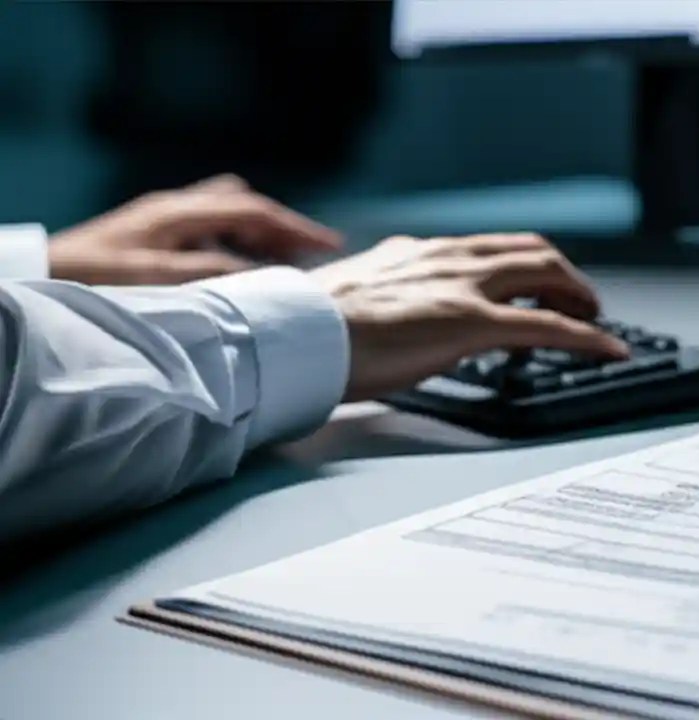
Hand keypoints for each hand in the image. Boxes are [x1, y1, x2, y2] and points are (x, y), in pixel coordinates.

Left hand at [48, 175, 341, 284]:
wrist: (40, 276)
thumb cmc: (89, 281)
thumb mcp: (154, 279)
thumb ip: (211, 271)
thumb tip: (262, 270)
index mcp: (177, 213)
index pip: (253, 209)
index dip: (296, 227)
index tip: (332, 245)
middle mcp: (172, 210)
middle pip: (243, 205)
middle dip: (281, 227)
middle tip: (310, 256)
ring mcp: (161, 223)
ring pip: (226, 217)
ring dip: (258, 238)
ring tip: (281, 269)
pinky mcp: (152, 240)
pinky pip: (209, 234)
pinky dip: (235, 249)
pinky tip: (238, 276)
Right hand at [308, 233, 629, 401]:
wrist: (294, 335)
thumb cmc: (309, 329)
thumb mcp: (356, 300)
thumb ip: (386, 300)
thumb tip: (388, 320)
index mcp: (418, 254)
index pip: (487, 248)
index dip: (522, 262)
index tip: (535, 279)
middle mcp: (446, 259)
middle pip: (528, 250)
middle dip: (562, 272)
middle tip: (579, 298)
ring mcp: (463, 289)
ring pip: (545, 273)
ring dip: (579, 293)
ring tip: (596, 317)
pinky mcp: (472, 323)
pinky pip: (548, 326)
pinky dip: (587, 336)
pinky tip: (607, 348)